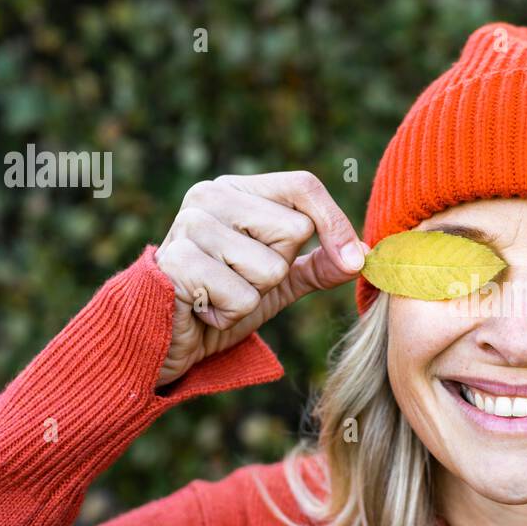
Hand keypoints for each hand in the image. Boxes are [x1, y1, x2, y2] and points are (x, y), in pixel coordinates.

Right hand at [154, 171, 367, 386]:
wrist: (163, 339)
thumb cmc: (221, 301)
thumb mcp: (278, 281)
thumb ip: (319, 264)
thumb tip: (363, 254)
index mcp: (236, 190)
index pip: (303, 185)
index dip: (335, 222)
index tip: (353, 259)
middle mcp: (209, 196)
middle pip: (294, 229)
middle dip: (279, 271)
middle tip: (240, 281)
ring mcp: (188, 226)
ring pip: (271, 267)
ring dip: (253, 297)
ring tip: (220, 295)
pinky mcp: (175, 262)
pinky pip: (242, 296)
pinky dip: (230, 315)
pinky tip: (204, 310)